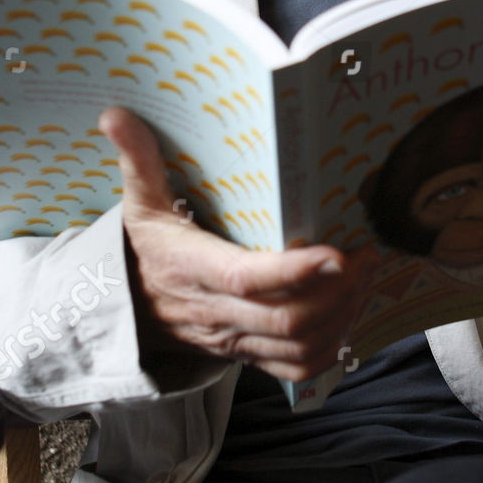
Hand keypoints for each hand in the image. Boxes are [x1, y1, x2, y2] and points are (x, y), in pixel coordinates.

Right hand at [98, 106, 378, 382]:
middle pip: (286, 319)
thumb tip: (114, 115)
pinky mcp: (246, 356)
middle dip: (338, 291)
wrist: (124, 311)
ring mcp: (234, 339)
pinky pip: (296, 368)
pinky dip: (332, 347)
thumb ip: (137, 159)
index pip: (246, 277)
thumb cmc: (142, 251)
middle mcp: (216, 311)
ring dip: (343, 316)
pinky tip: (349, 314)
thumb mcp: (138, 204)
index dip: (294, 271)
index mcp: (193, 268)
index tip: (337, 252)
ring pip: (298, 345)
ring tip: (367, 278)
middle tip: (367, 256)